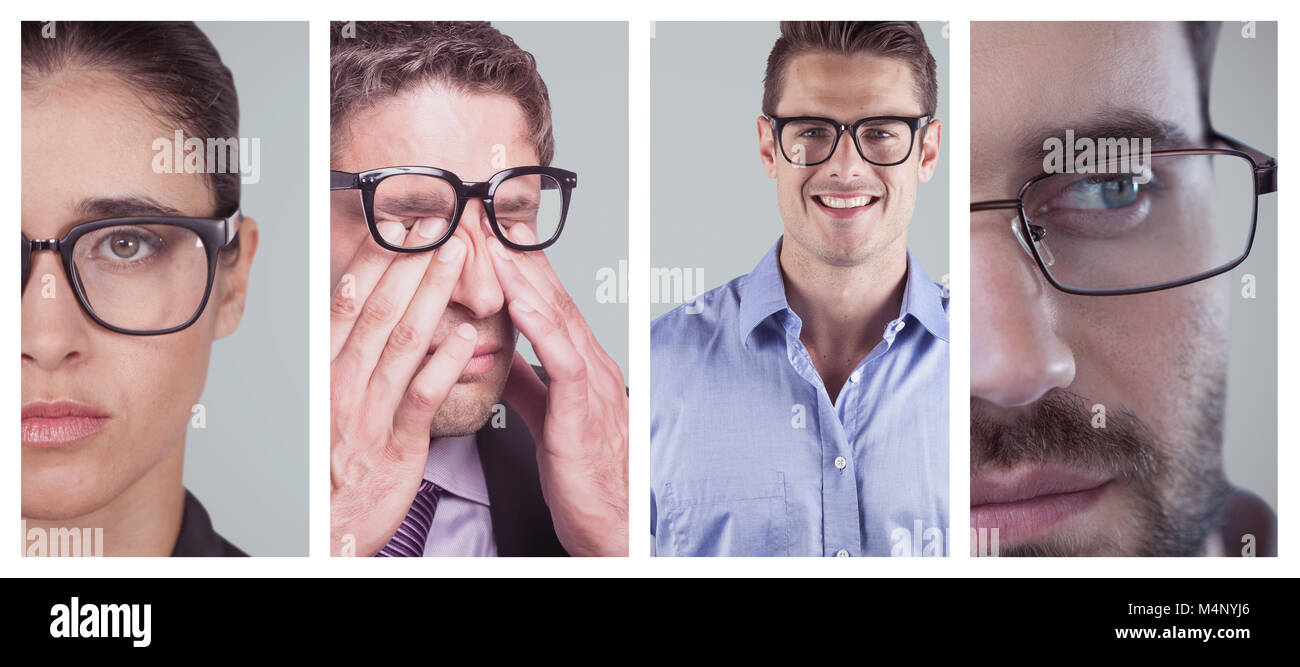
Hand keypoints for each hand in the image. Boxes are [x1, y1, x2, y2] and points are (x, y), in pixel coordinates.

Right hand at [330, 224, 472, 556]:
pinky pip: (421, 398)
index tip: (402, 224)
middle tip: (440, 221)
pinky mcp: (396, 448)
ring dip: (431, 295)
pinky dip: (444, 362)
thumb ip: (346, 356)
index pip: (350, 302)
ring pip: (401, 343)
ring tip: (457, 257)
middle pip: (378, 312)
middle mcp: (340, 387)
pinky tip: (467, 334)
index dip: (377, 260)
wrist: (329, 532)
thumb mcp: (329, 404)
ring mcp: (367, 417)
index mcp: (323, 371)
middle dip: (410, 262)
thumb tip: (357, 306)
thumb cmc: (333, 466)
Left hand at [485, 223, 628, 556]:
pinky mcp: (583, 409)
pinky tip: (516, 297)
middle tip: (491, 210)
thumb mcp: (547, 419)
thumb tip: (500, 356)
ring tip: (496, 237)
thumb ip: (527, 385)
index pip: (547, 302)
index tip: (494, 229)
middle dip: (520, 252)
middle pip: (551, 295)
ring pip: (556, 315)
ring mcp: (590, 382)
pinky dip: (538, 322)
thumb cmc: (585, 476)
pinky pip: (559, 356)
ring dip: (524, 274)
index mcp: (578, 365)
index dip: (521, 263)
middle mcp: (589, 363)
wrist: (617, 523)